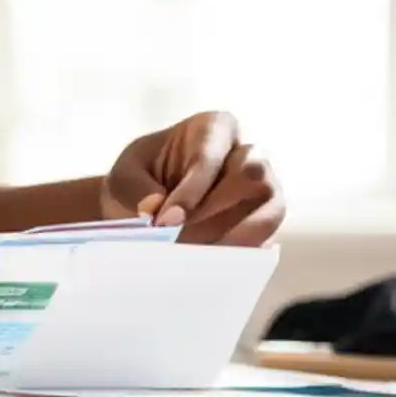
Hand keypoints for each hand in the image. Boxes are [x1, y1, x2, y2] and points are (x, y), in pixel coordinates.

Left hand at [100, 111, 283, 245]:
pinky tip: (214, 268)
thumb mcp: (124, 175)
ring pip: (271, 208)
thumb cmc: (139, 179)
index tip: (165, 222)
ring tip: (202, 258)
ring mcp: (261, 188)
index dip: (190, 191)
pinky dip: (243, 255)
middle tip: (180, 239)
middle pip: (252, 174)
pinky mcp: (263, 222)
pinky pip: (267, 238)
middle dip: (215, 210)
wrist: (143, 206)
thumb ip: (136, 188)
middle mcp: (246, 153)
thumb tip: (154, 210)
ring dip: (238, 236)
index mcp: (214, 128)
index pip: (210, 155)